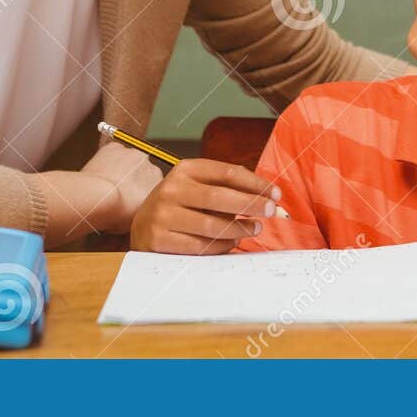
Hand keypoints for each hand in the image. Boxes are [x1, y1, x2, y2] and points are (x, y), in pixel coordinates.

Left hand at [81, 142, 164, 231]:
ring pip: (127, 160)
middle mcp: (149, 164)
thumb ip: (145, 211)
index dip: (141, 193)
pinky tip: (100, 174)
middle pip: (142, 170)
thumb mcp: (139, 219)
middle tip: (119, 193)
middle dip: (133, 179)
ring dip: (121, 169)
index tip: (131, 201)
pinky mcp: (115, 147)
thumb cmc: (116, 213)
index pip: (153, 185)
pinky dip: (107, 160)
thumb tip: (141, 214)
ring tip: (107, 185)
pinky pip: (113, 153)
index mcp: (159, 182)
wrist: (97, 199)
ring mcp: (132, 153)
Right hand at [129, 159, 280, 254]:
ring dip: (239, 229)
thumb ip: (227, 188)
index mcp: (185, 170)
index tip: (275, 193)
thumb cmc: (181, 205)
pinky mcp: (158, 239)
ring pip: (211, 225)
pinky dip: (221, 246)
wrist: (141, 226)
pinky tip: (232, 242)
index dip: (255, 183)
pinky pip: (199, 246)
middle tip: (270, 211)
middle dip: (250, 204)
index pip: (227, 173)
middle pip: (220, 196)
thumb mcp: (198, 187)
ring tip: (254, 229)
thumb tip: (266, 195)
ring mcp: (162, 215)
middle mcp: (171, 189)